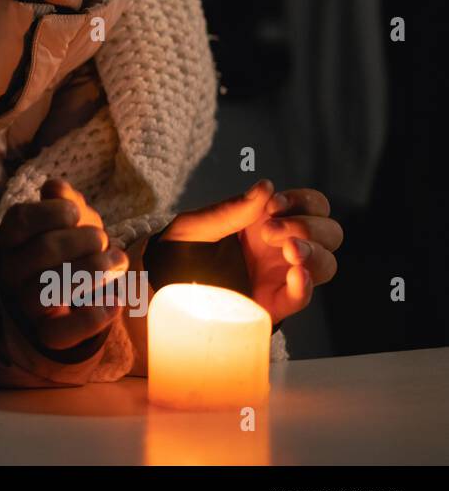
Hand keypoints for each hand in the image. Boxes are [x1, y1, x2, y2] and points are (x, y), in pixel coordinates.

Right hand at [0, 178, 125, 353]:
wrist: (70, 302)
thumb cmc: (69, 252)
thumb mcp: (68, 224)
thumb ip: (64, 203)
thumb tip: (55, 187)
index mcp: (11, 241)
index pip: (20, 220)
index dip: (52, 212)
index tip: (76, 214)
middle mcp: (12, 273)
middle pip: (43, 251)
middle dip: (83, 240)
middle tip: (104, 239)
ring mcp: (27, 306)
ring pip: (50, 290)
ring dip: (93, 271)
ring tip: (117, 261)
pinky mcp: (48, 334)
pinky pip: (62, 332)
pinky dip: (93, 317)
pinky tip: (116, 301)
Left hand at [158, 179, 342, 324]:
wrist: (160, 286)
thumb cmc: (177, 250)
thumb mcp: (195, 226)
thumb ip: (228, 210)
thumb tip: (265, 186)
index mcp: (268, 222)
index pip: (313, 205)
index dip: (303, 201)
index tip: (273, 205)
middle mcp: (282, 247)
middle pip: (330, 233)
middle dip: (308, 226)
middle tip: (270, 230)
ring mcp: (280, 276)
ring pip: (326, 264)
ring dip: (313, 252)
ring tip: (288, 250)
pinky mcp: (272, 304)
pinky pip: (302, 297)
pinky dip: (305, 286)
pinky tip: (295, 274)